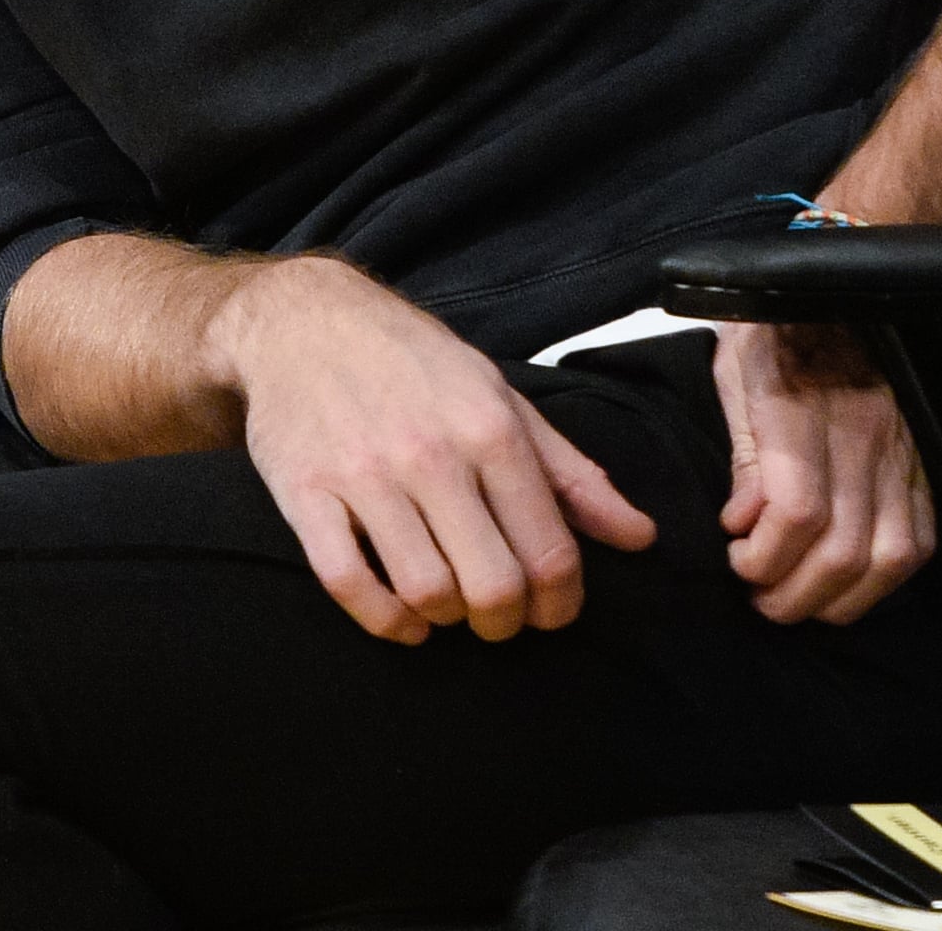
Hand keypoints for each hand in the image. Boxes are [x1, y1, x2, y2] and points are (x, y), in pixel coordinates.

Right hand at [213, 257, 657, 643]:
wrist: (301, 319)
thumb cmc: (411, 361)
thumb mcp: (501, 396)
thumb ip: (570, 473)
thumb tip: (639, 537)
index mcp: (490, 429)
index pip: (551, 553)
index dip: (561, 604)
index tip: (551, 611)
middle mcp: (430, 453)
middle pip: (493, 587)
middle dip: (505, 622)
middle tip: (497, 616)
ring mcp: (363, 475)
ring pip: (425, 592)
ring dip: (444, 619)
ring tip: (446, 604)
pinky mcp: (304, 492)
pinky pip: (347, 582)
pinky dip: (383, 619)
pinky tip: (401, 616)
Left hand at [714, 322, 934, 623]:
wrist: (837, 293)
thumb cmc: (771, 332)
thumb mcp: (734, 375)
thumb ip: (744, 455)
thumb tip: (743, 524)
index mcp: (803, 405)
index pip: (798, 509)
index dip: (765, 557)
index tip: (736, 562)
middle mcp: (863, 432)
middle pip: (845, 547)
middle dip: (795, 595)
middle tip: (760, 600)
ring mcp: (902, 450)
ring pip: (892, 557)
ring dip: (842, 599)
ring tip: (798, 600)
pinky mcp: (925, 464)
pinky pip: (923, 541)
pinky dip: (884, 578)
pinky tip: (845, 581)